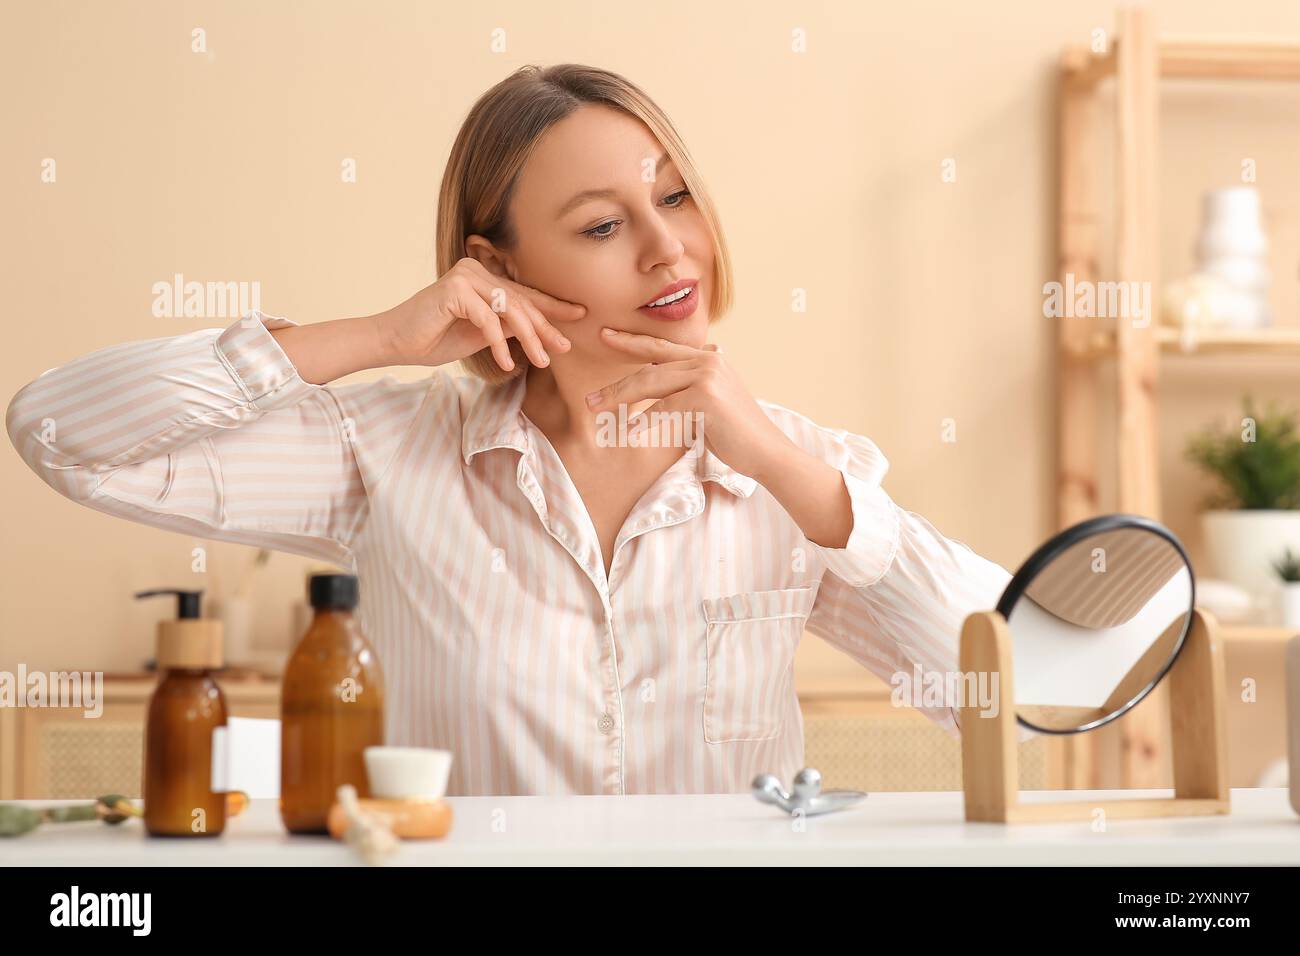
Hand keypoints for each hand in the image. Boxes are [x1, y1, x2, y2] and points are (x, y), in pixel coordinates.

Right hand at [377, 258, 586, 369]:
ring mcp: (465, 277)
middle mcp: (476, 272)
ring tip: (543, 361)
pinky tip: (507, 364)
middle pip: (521, 302)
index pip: (523, 295)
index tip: (579, 315)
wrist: (395, 342)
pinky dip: (499, 344)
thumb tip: (540, 331)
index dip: (552, 306)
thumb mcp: (480, 335)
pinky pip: (488, 320)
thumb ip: (506, 327)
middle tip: (565, 347)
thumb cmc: (433, 339)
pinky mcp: (455, 289)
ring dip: (529, 338)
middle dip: (546, 327)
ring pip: (510, 310)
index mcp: (483, 280)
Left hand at [584, 328, 796, 479]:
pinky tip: (628, 431)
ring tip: (595, 407)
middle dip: (618, 373)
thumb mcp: (711, 401)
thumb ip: (688, 387)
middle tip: (590, 390)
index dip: (632, 341)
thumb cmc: (736, 433)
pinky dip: (645, 421)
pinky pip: (665, 409)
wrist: (766, 451)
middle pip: (652, 364)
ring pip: (653, 383)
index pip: (662, 348)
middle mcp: (708, 360)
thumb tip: (658, 385)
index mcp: (708, 357)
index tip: (606, 336)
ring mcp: (708, 376)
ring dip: (620, 396)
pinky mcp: (706, 397)